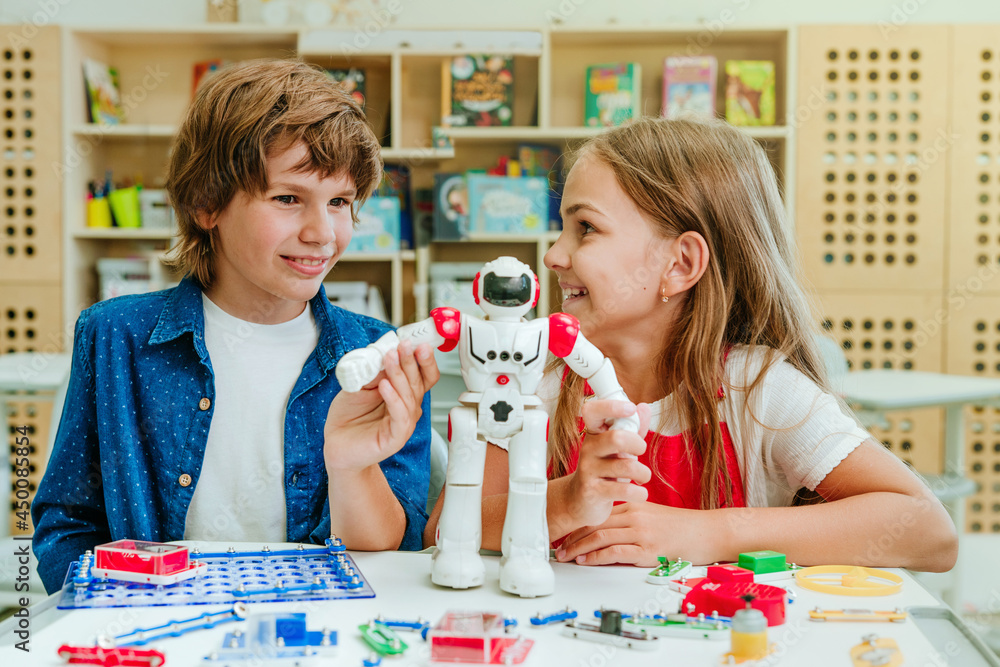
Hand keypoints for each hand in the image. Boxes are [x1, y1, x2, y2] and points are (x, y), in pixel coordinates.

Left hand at [324, 341, 439, 471]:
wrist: (337, 443)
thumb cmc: (350, 416)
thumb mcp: (360, 385)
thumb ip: (373, 371)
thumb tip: (384, 352)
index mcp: (404, 392)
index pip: (423, 373)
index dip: (424, 357)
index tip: (417, 340)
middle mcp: (408, 406)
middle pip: (418, 380)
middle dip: (412, 360)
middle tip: (405, 344)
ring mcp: (403, 422)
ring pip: (410, 396)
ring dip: (400, 374)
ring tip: (389, 359)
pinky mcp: (395, 437)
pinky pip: (400, 416)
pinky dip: (394, 399)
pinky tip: (385, 387)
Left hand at [555, 502, 718, 566]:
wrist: (710, 532)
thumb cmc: (686, 527)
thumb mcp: (654, 516)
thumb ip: (633, 520)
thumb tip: (612, 532)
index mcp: (634, 506)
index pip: (598, 515)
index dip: (579, 526)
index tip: (566, 534)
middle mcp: (635, 516)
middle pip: (594, 525)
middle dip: (573, 537)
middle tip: (558, 548)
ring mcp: (641, 532)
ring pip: (600, 537)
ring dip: (579, 548)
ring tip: (566, 556)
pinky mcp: (648, 549)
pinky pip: (615, 552)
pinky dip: (596, 557)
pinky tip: (586, 561)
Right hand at [560, 400, 651, 528]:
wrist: (580, 502)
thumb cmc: (603, 471)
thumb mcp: (617, 448)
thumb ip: (633, 428)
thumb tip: (643, 407)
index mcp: (593, 434)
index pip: (592, 411)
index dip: (611, 406)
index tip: (630, 408)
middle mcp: (588, 449)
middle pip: (617, 438)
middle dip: (637, 445)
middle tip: (640, 452)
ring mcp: (588, 470)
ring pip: (626, 466)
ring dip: (643, 473)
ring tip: (643, 477)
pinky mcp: (593, 492)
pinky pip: (624, 490)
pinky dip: (639, 493)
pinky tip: (639, 492)